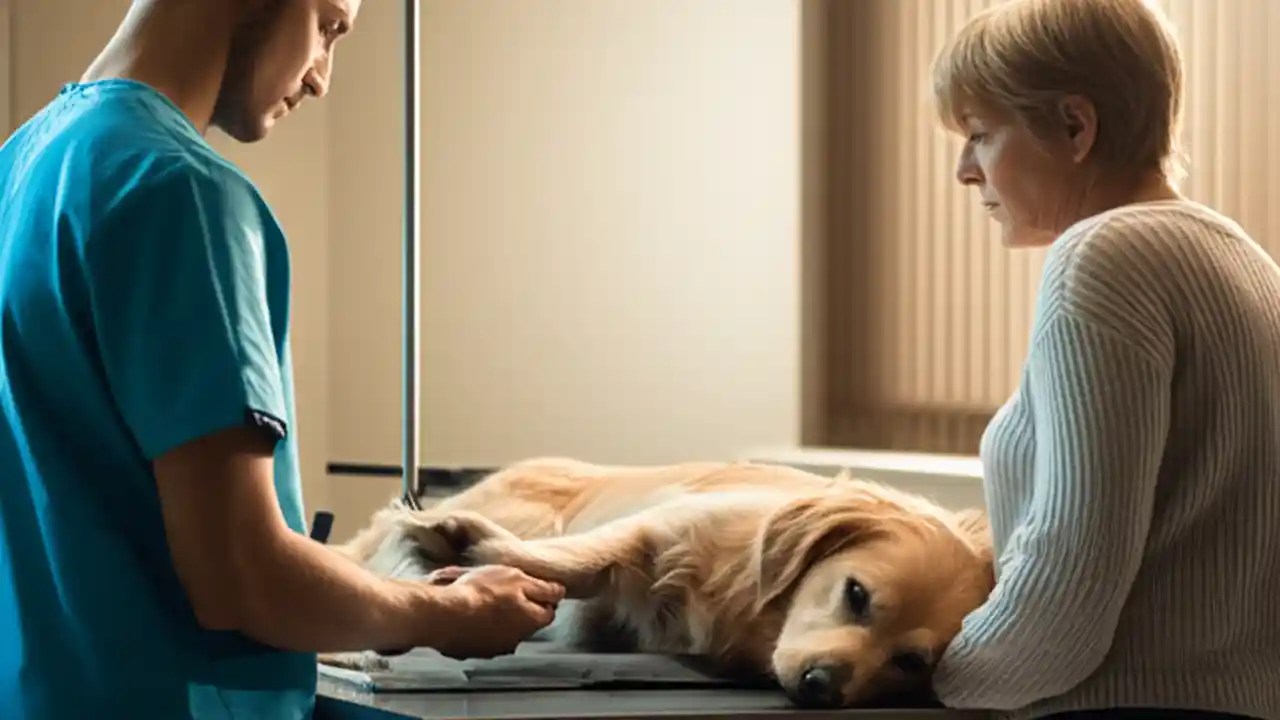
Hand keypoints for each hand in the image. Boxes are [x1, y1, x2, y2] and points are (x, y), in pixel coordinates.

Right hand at [428, 564, 564, 659]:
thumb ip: (542, 587)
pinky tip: (470, 615)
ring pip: (505, 632)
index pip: (549, 612)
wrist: (444, 614)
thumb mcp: (517, 578)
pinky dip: (481, 628)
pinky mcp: (473, 651)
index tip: (534, 588)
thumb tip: (560, 592)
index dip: (544, 598)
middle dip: (522, 610)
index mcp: (530, 621)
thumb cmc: (481, 592)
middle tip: (507, 592)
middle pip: (526, 624)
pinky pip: (483, 638)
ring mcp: (494, 648)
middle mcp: (516, 640)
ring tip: (485, 602)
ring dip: (500, 620)